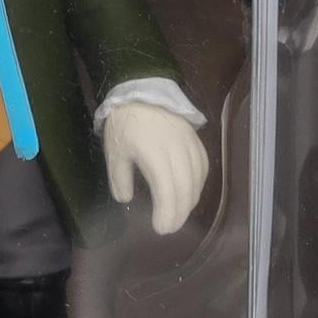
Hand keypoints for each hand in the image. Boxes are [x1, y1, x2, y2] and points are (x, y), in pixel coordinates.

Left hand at [103, 102, 208, 234]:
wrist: (142, 89)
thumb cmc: (125, 122)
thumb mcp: (114, 151)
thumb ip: (119, 178)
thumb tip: (126, 199)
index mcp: (154, 154)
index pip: (167, 191)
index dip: (167, 214)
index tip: (160, 228)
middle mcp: (177, 151)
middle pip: (186, 190)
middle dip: (179, 213)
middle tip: (169, 228)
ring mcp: (190, 145)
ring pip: (197, 180)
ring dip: (189, 201)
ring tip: (178, 215)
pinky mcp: (197, 140)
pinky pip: (203, 167)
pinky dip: (198, 184)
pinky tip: (190, 193)